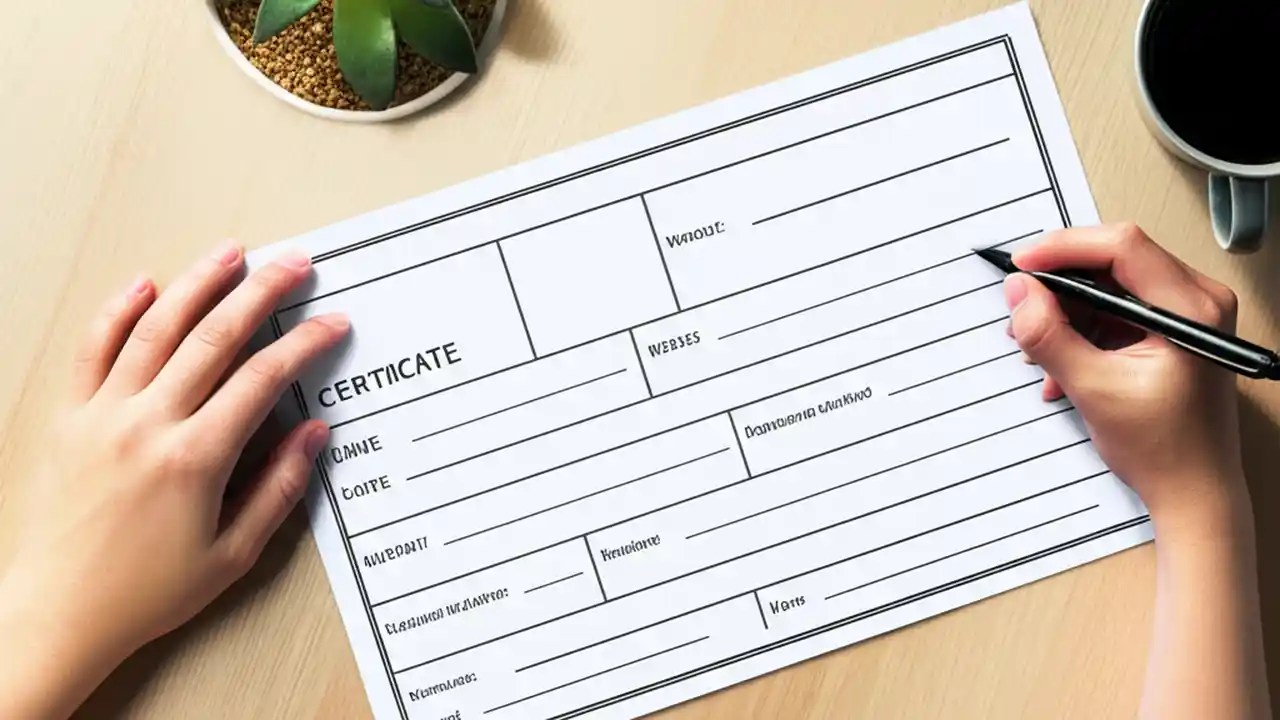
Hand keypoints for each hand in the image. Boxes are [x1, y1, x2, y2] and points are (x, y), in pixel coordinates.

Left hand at [0, 243, 347, 718]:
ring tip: (230, 254)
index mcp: (194, 459)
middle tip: (292, 264)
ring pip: (155, 329)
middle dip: (261, 293)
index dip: (303, 343)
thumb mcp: (233, 554)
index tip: (330, 324)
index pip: (262, 379)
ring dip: (197, 284)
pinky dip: (118, 311)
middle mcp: (147, 426)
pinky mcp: (69, 420)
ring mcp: (103, 417)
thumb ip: (278, 488)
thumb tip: (313, 435)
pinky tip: (144, 285)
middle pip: (214, 338)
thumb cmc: (144, 594)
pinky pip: (93, 350)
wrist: (58, 613)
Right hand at [1003, 224, 1247, 529]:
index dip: (1064, 249)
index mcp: (1191, 309)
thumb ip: (1050, 335)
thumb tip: (1020, 292)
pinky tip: (1063, 364)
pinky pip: (1118, 311)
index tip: (1023, 267)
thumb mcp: (1094, 389)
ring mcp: (1187, 316)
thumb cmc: (1166, 451)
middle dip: (1061, 286)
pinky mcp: (1172, 331)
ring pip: (1111, 287)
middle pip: (1114, 262)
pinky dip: (1084, 331)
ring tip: (1040, 349)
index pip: (1121, 247)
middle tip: (1023, 308)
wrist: (1195, 493)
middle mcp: (1198, 302)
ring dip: (1068, 313)